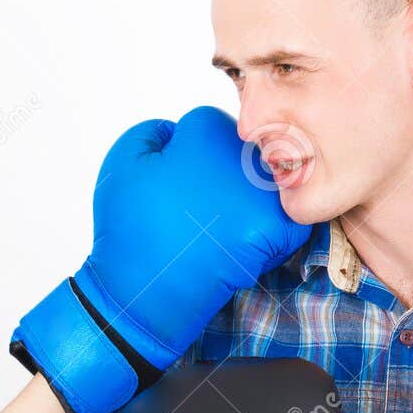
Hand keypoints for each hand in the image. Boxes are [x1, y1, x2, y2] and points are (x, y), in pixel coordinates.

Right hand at [11, 107, 308, 412]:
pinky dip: (272, 231)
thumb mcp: (124, 159)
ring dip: (252, 199)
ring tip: (220, 226)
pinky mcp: (273, 229)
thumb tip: (185, 131)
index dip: (193, 152)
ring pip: (270, 182)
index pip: (213, 123)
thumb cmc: (129, 227)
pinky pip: (288, 219)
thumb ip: (159, 130)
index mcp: (204, 131)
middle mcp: (239, 155)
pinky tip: (240, 244)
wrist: (141, 290)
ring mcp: (260, 192)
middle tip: (202, 207)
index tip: (181, 181)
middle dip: (228, 174)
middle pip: (247, 151)